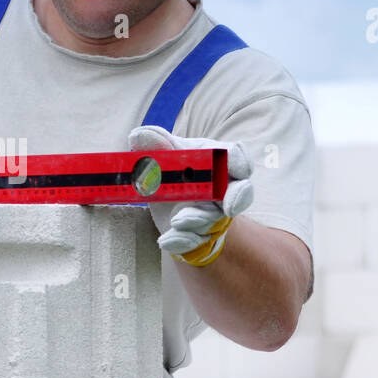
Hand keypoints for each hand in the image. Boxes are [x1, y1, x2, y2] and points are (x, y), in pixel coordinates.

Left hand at [127, 125, 253, 266]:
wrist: (170, 205)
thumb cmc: (175, 173)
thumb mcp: (166, 157)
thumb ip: (156, 145)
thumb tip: (138, 135)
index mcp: (217, 163)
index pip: (237, 159)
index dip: (239, 162)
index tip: (239, 169)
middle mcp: (222, 190)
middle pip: (240, 193)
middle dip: (237, 198)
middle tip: (229, 207)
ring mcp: (212, 214)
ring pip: (212, 220)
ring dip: (197, 220)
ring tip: (176, 220)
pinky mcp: (198, 235)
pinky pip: (194, 241)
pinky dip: (181, 241)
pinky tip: (166, 240)